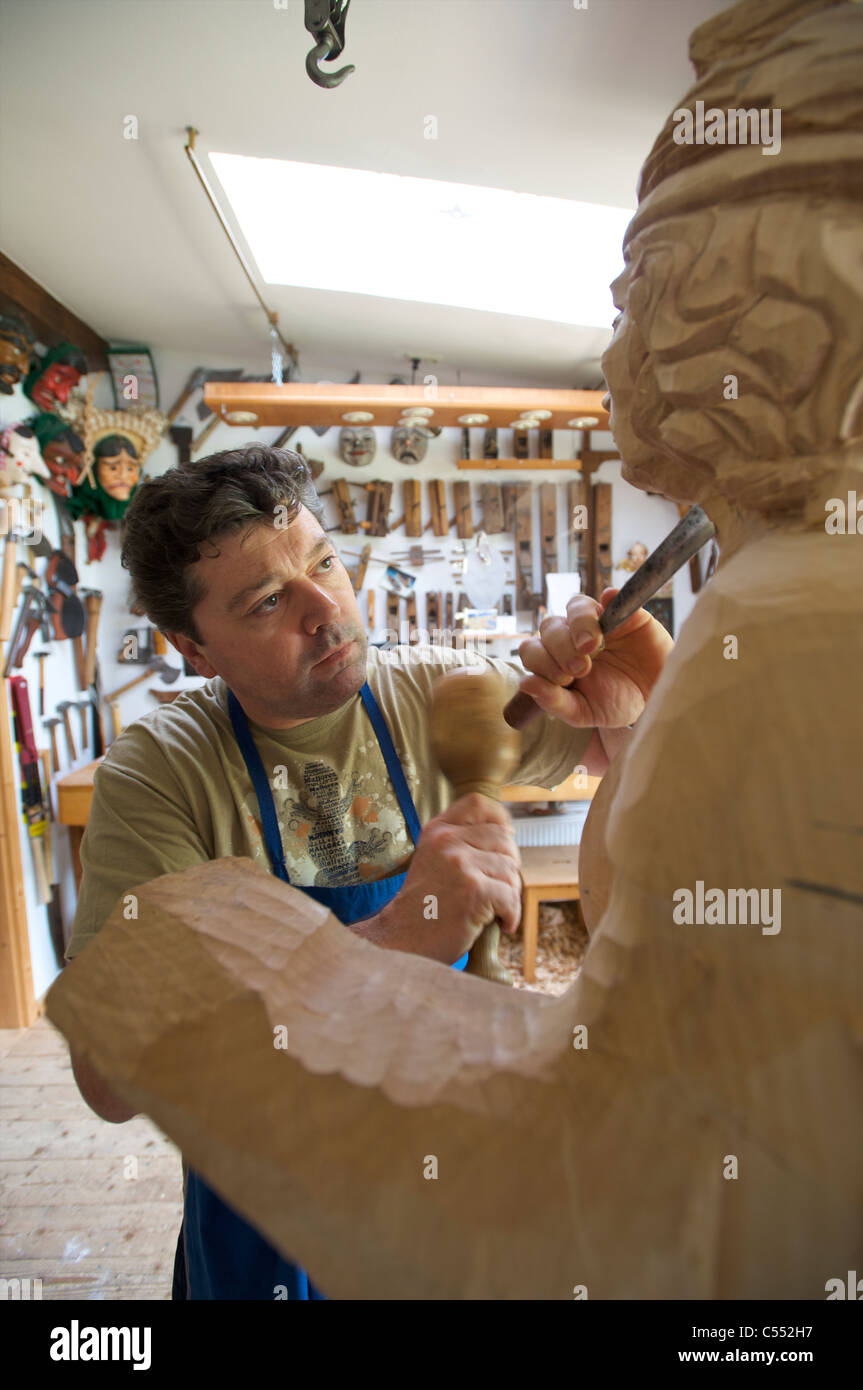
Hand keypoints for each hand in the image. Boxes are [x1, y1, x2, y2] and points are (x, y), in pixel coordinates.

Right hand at [376, 794, 521, 965]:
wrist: (403, 940)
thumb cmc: (424, 906)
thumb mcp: (433, 860)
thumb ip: (461, 843)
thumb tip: (507, 834)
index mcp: (437, 830)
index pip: (478, 804)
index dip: (500, 819)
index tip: (505, 840)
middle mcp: (447, 841)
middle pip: (504, 839)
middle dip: (509, 867)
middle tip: (498, 889)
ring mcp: (461, 864)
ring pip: (511, 870)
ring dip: (509, 895)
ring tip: (493, 910)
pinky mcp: (474, 890)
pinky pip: (511, 897)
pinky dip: (511, 916)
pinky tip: (500, 924)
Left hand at [516, 588, 672, 727]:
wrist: (654, 699)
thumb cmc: (614, 704)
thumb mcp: (584, 712)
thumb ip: (554, 702)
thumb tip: (526, 683)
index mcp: (554, 660)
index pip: (531, 649)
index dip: (541, 661)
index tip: (564, 680)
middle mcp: (570, 636)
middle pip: (550, 625)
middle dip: (560, 648)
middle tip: (581, 668)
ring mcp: (597, 621)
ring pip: (575, 606)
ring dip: (580, 623)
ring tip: (593, 645)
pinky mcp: (624, 613)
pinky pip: (612, 597)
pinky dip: (610, 598)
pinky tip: (611, 608)